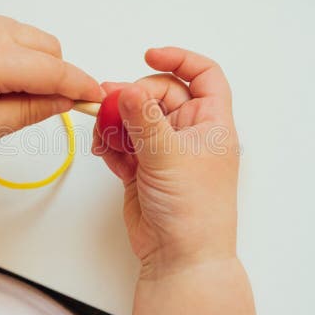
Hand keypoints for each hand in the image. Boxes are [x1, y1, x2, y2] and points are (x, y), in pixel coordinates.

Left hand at [0, 9, 103, 150]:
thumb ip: (32, 111)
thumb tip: (66, 100)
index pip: (53, 68)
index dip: (79, 84)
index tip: (94, 97)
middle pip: (47, 46)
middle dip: (52, 73)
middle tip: (34, 105)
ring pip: (27, 35)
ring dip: (30, 60)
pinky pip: (2, 28)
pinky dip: (7, 49)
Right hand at [93, 47, 238, 276]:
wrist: (179, 258)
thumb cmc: (194, 212)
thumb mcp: (169, 156)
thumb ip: (144, 119)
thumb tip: (127, 88)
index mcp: (211, 124)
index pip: (204, 76)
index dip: (179, 60)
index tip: (148, 55)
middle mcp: (189, 134)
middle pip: (159, 95)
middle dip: (132, 96)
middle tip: (110, 103)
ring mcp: (165, 152)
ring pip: (136, 119)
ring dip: (116, 121)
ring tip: (103, 135)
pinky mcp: (143, 169)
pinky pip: (123, 143)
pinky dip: (110, 143)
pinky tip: (104, 151)